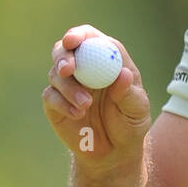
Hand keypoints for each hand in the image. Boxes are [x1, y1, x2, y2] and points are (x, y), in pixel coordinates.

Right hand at [42, 24, 151, 169]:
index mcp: (106, 59)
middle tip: (68, 69)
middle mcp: (83, 67)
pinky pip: (50, 96)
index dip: (78, 35)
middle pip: (64, 49)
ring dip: (69, 88)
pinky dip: (62, 104)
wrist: (114, 151)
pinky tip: (77, 114)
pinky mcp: (55, 102)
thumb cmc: (130, 123)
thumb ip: (129, 93)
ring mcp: (67, 84)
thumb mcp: (137, 110)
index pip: (88, 37)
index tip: (73, 41)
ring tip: (85, 106)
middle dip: (63, 56)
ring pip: (55, 74)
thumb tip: (123, 74)